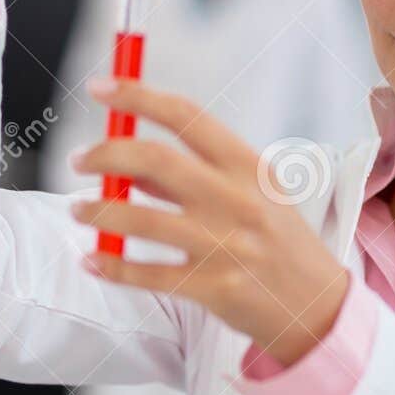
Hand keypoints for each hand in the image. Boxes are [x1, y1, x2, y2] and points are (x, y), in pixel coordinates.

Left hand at [69, 80, 351, 367]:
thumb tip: (132, 166)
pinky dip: (112, 267)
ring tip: (78, 210)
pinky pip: (147, 275)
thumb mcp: (253, 195)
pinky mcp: (213, 288)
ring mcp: (225, 246)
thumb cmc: (277, 242)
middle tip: (78, 158)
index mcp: (247, 166)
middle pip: (156, 160)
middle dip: (106, 153)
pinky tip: (92, 260)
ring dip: (99, 210)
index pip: (186, 115)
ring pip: (143, 220)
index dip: (137, 96)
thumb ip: (196, 176)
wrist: (316, 307)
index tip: (99, 87)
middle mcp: (237, 200)